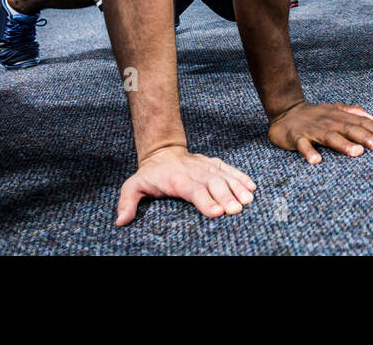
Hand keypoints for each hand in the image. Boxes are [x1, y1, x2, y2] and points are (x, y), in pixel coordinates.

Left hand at [116, 145, 255, 225]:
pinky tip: (251, 187)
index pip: (193, 190)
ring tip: (247, 200)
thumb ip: (127, 202)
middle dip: (226, 197)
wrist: (163, 151)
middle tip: (237, 209)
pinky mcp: (215, 164)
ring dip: (237, 188)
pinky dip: (241, 177)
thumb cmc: (150, 175)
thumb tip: (121, 221)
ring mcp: (206, 166)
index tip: (216, 212)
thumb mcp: (133, 185)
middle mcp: (194, 171)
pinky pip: (230, 170)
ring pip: (224, 176)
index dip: (205, 201)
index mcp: (177, 179)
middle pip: (213, 184)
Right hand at [268, 101, 372, 164]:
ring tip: (357, 152)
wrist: (284, 112)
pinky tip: (316, 160)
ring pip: (330, 137)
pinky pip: (303, 145)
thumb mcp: (334, 110)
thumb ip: (352, 112)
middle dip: (365, 137)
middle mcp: (328, 122)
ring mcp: (312, 130)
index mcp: (338, 116)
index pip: (359, 122)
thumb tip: (371, 117)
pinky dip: (309, 152)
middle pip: (349, 129)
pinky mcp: (296, 137)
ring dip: (343, 144)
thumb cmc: (314, 114)